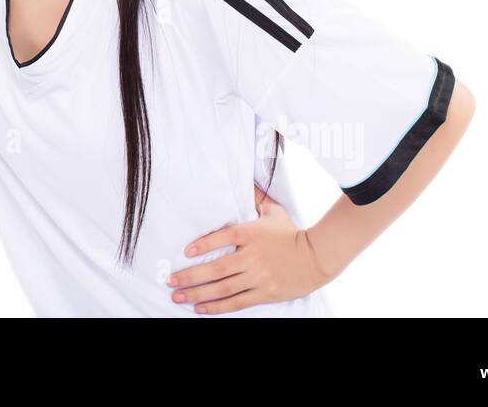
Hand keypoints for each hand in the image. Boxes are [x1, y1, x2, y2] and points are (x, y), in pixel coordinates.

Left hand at [166, 187, 331, 313]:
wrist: (318, 257)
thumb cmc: (292, 233)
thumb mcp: (274, 211)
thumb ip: (256, 197)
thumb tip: (246, 178)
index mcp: (251, 234)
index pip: (223, 237)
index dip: (203, 244)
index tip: (185, 251)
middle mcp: (252, 257)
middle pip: (216, 269)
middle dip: (190, 276)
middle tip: (170, 281)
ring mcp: (258, 277)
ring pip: (223, 288)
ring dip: (197, 293)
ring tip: (177, 296)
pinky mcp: (265, 293)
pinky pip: (237, 302)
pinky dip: (217, 306)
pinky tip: (200, 308)